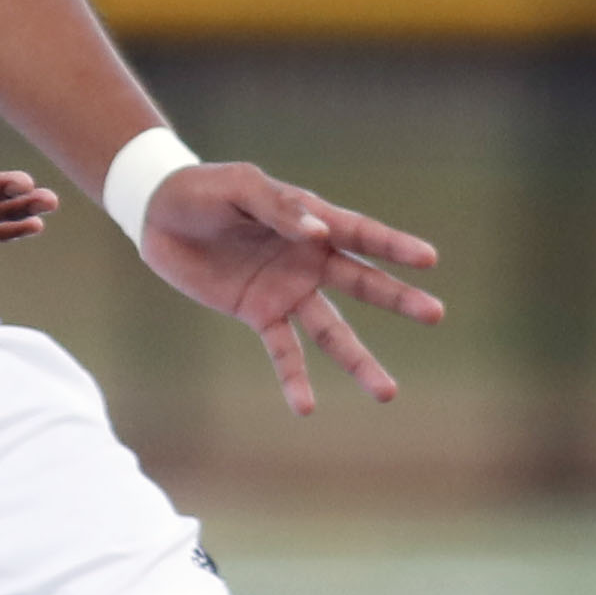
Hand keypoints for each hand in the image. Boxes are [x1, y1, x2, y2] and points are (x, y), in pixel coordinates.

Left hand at [141, 162, 444, 414]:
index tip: (429, 260)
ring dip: (359, 361)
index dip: (394, 245)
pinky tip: (307, 407)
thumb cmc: (205, 190)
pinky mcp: (259, 314)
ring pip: (332, 330)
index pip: (361, 234)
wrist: (159, 216)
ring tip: (388, 393)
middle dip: (399, 299)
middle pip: (363, 282)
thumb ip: (280, 209)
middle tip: (436, 314)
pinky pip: (282, 350)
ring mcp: (287, 290)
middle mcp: (309, 259)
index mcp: (312, 219)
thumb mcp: (240, 187)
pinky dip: (295, 379)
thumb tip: (319, 233)